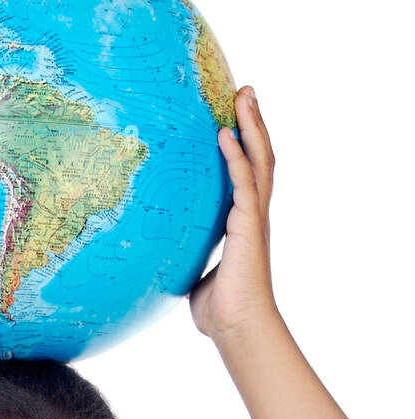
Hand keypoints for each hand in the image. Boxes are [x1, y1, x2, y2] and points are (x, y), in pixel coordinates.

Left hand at [189, 86, 278, 344]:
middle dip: (254, 122)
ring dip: (252, 126)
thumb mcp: (195, 273)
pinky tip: (225, 134)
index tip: (234, 115)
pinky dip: (236, 156)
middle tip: (244, 90)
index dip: (244, 143)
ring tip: (244, 96)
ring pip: (260, 161)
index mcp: (243, 222)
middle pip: (260, 156)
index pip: (247, 172)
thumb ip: (185, 255)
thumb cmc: (218, 309)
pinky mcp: (249, 226)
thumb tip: (158, 255)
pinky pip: (244, 182)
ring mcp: (254, 218)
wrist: (239, 328)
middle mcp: (253, 214)